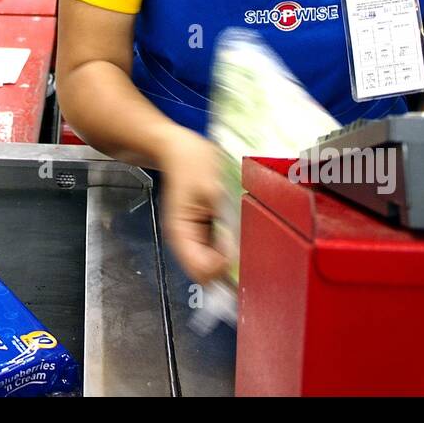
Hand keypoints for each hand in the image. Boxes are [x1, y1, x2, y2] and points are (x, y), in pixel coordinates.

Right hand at [157, 129, 230, 284]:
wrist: (181, 149)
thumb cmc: (192, 164)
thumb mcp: (212, 190)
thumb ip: (223, 223)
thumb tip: (234, 255)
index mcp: (180, 233)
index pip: (200, 271)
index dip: (221, 268)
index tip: (236, 251)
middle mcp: (184, 241)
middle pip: (206, 273)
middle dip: (226, 267)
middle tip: (242, 245)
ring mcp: (193, 237)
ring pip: (212, 266)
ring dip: (228, 259)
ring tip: (239, 236)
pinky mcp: (201, 232)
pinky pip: (215, 252)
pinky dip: (227, 249)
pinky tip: (235, 233)